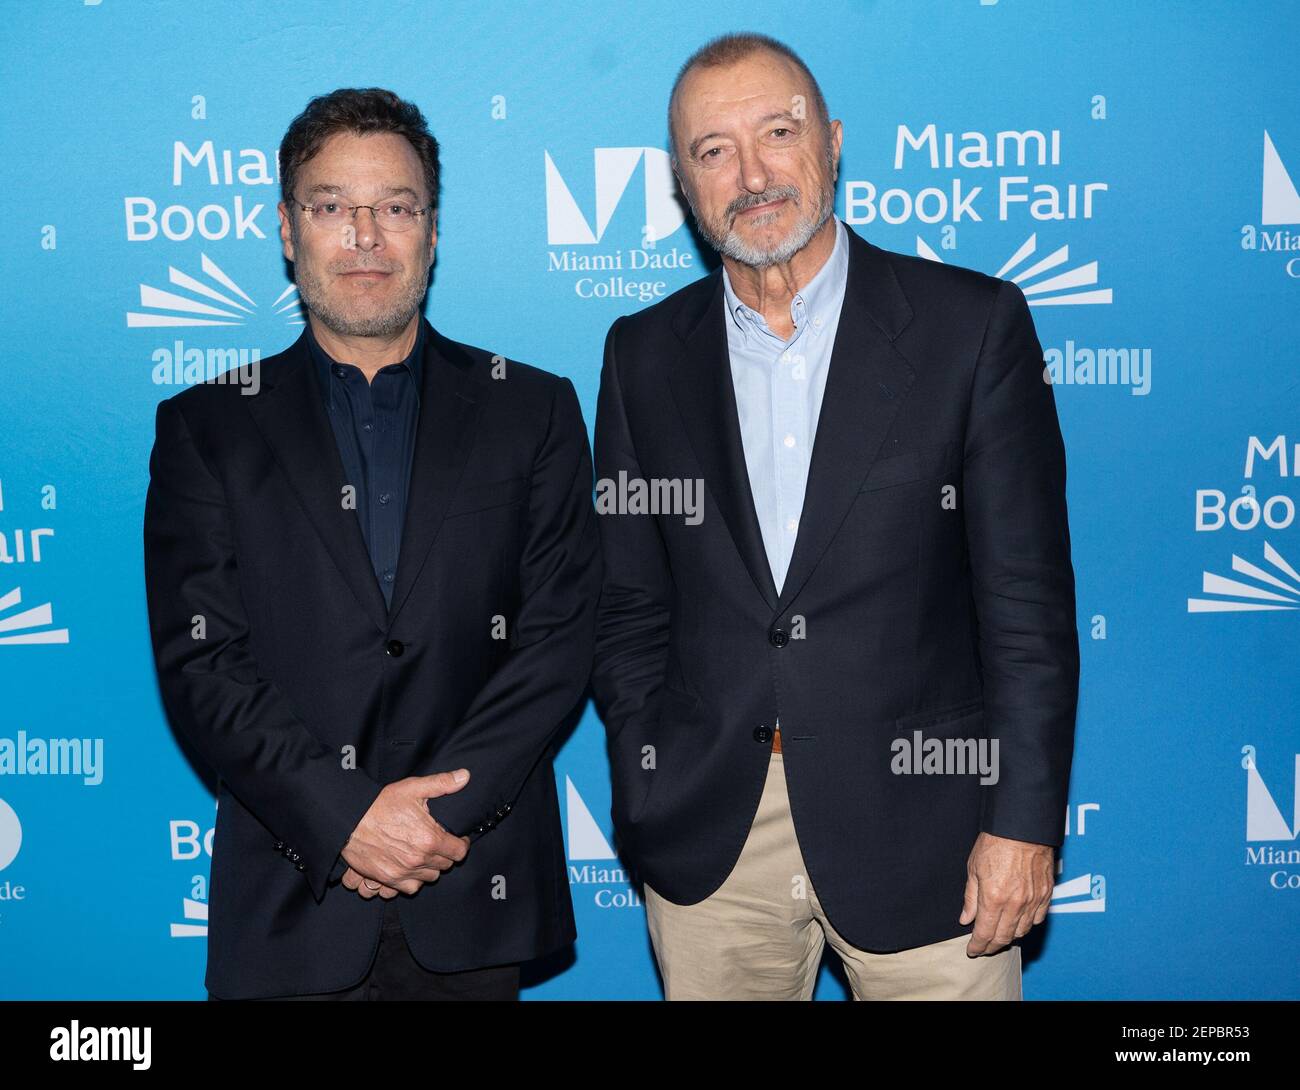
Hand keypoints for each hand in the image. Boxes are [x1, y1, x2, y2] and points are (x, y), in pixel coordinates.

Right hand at [339, 770, 473, 896]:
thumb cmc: (380, 804)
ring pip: (429, 878)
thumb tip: (465, 777)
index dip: (461, 845)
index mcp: (430, 838)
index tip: (458, 840)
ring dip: (430, 868)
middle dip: (445, 855)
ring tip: (424, 854)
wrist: (349, 821)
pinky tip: (410, 867)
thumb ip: (441, 783)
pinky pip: (411, 888)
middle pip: (445, 866)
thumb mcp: (412, 788)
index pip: (459, 852)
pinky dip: (413, 880)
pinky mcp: (389, 879)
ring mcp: (403, 872)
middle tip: (438, 843)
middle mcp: (419, 859)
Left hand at [959, 831, 1053, 954]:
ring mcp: (1034, 900)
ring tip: (999, 936)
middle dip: (992, 946)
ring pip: (1022, 931)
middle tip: (984, 948)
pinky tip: (1019, 923)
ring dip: (1010, 937)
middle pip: (1004, 937)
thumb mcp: (973, 868)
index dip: (978, 946)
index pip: (985, 933)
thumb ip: (970, 898)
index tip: (972, 950)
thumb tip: (966, 919)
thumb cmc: (995, 843)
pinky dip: (1027, 925)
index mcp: (994, 898)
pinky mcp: (1047, 894)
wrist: (1023, 826)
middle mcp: (1015, 903)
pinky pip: (1038, 918)